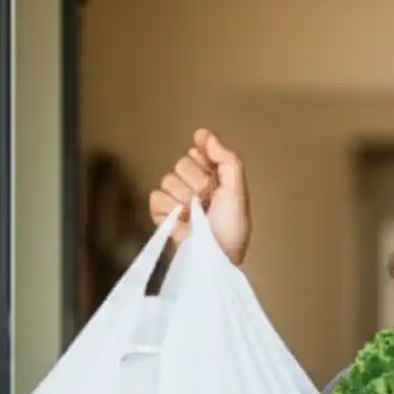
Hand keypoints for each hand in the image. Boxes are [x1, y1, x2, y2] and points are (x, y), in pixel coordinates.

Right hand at [149, 128, 251, 264]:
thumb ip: (226, 158)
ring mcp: (176, 199)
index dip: (203, 158)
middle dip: (197, 183)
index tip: (212, 174)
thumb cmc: (231, 229)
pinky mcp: (161, 213)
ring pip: (167, 180)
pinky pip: (155, 197)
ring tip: (196, 216)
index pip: (199, 151)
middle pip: (181, 163)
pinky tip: (182, 222)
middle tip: (209, 202)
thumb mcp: (237, 191)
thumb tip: (205, 135)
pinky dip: (169, 210)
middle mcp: (194, 185)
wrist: (214, 257)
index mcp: (214, 177)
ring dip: (184, 199)